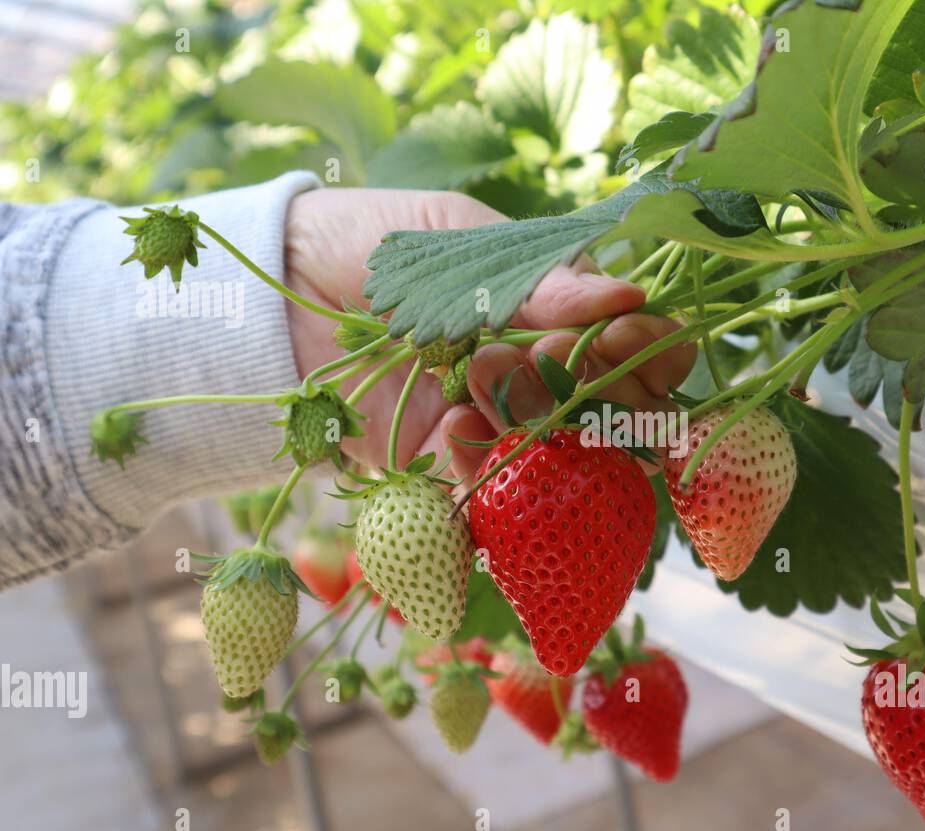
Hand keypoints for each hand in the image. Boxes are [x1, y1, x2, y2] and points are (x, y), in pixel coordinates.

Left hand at [283, 188, 696, 479]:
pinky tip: (453, 422)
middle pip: (616, 417)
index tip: (624, 332)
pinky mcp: (437, 468)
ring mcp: (491, 427)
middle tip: (548, 353)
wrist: (275, 281)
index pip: (640, 348)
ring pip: (559, 460)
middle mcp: (537, 379)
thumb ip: (543, 277)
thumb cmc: (373, 241)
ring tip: (481, 368)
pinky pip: (486, 495)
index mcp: (557, 317)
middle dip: (597, 390)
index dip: (649, 350)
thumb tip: (627, 296)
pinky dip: (481, 464)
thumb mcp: (464, 239)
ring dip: (534, 419)